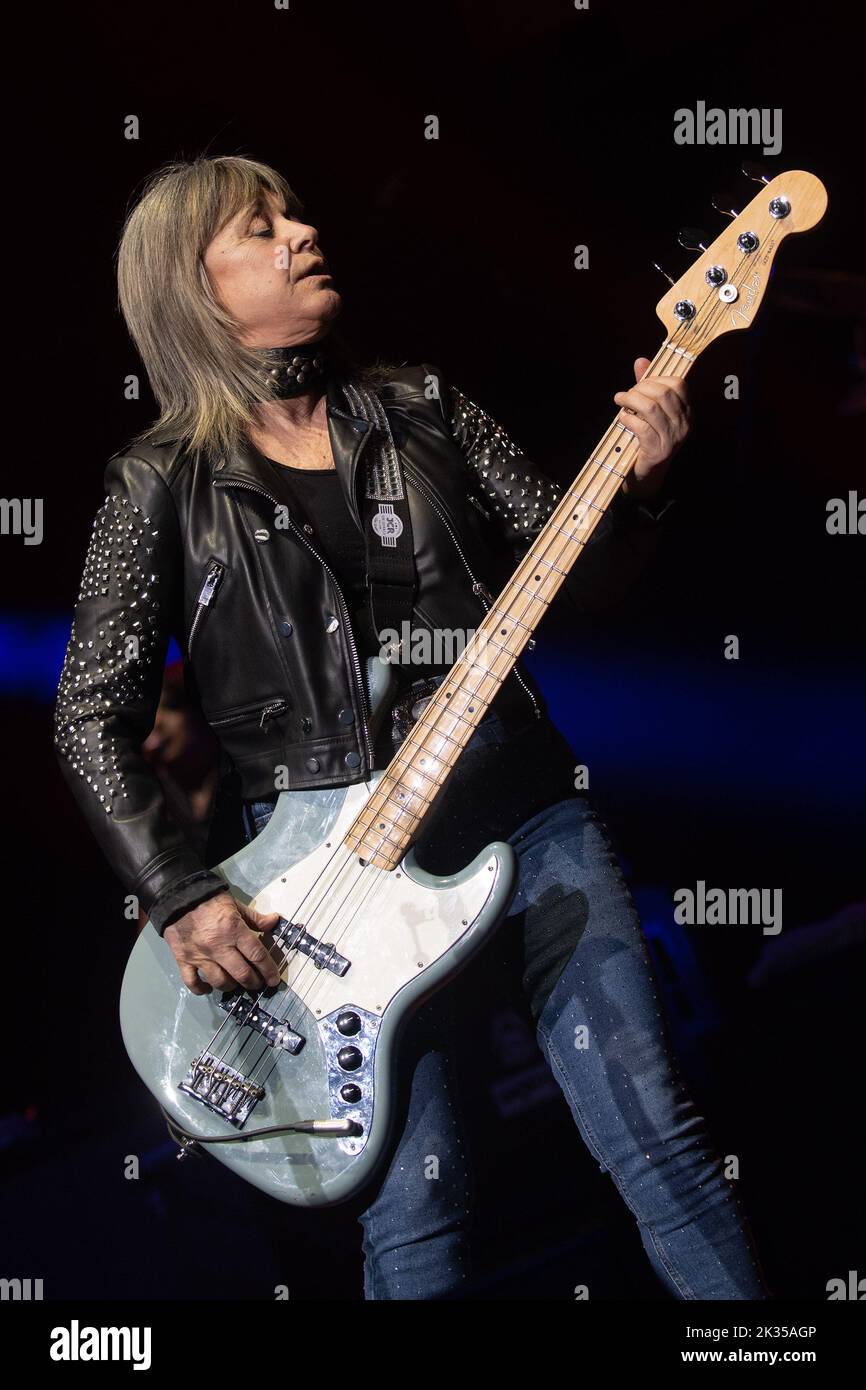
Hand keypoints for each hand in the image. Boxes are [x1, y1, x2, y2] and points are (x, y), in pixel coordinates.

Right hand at [164, 891, 281, 995]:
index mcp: (234, 930)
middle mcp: (219, 946)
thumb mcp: (236, 904)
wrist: (178, 896)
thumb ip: (255, 917)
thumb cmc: (209, 901)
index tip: (274, 980)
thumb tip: (275, 921)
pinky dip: (201, 989)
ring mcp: (200, 955)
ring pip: (219, 981)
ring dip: (231, 986)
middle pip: (241, 973)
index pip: (257, 955)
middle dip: (253, 982)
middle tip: (257, 983)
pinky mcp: (184, 959)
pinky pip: (192, 982)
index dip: (268, 970)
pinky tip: (208, 989)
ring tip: (235, 984)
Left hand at [613, 357, 691, 500]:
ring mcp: (672, 439)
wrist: (648, 475)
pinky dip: (628, 419)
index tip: (639, 385)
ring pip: (651, 408)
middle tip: (625, 395)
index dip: (655, 379)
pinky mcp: (657, 452)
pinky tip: (622, 418)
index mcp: (687, 412)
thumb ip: (647, 386)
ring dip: (630, 400)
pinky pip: (642, 428)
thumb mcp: (650, 411)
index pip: (678, 384)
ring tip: (619, 400)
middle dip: (639, 389)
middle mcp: (684, 425)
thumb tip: (641, 361)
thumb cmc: (648, 438)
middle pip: (663, 394)